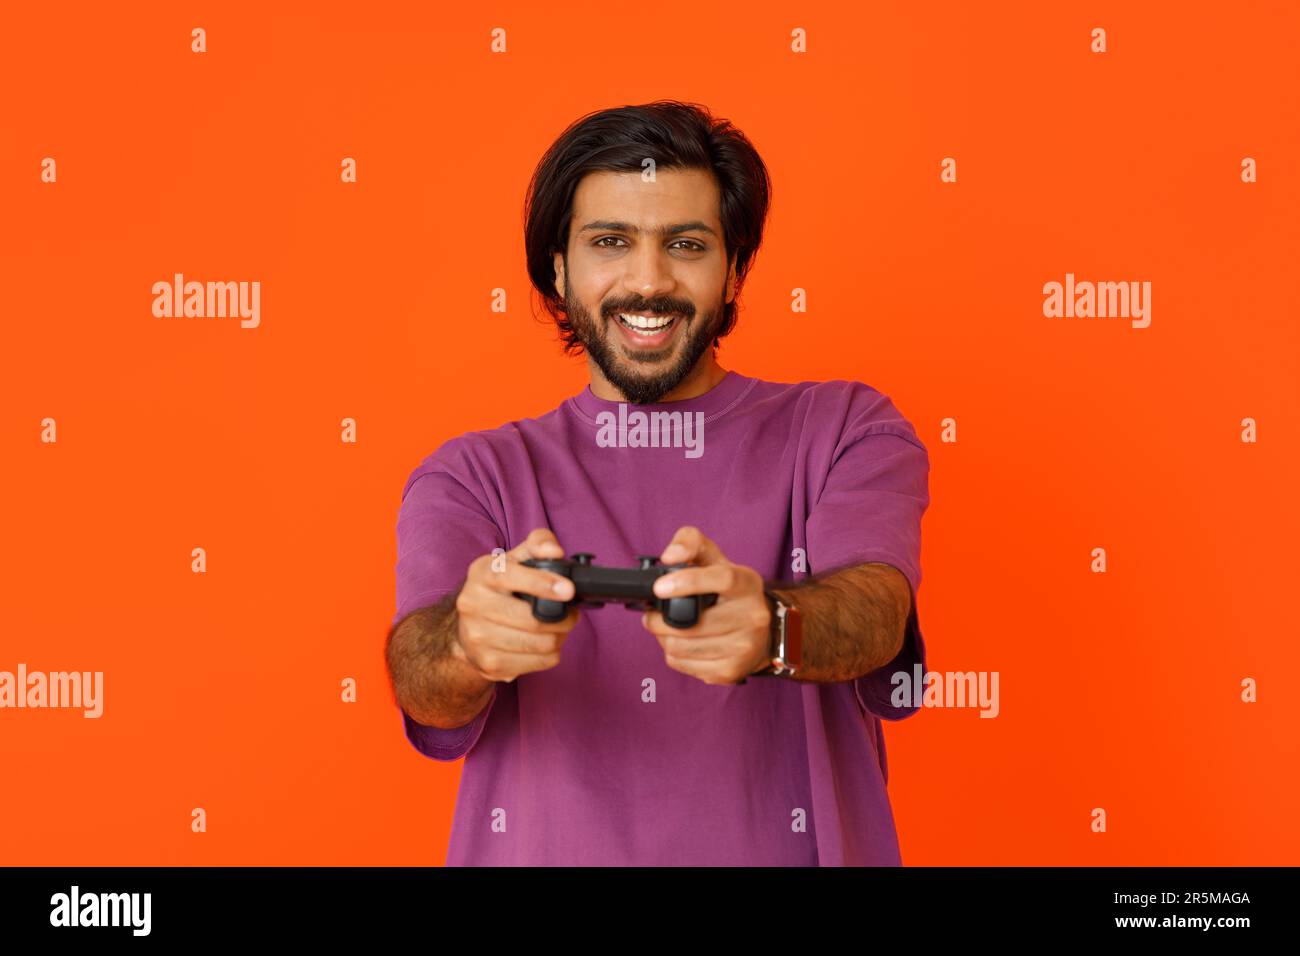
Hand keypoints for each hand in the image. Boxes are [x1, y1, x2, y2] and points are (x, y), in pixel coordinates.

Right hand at [453, 528, 579, 682]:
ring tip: (558, 628)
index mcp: (481, 574)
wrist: (467, 627)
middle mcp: (473, 605)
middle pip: (532, 620)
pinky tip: (544, 644)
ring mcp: (478, 637)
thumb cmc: (501, 588)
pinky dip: (550, 654)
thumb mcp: (515, 559)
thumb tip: (554, 551)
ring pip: (540, 644)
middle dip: (563, 618)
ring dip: (559, 637)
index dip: (541, 583)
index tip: (568, 590)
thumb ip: (538, 544)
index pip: (509, 576)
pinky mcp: (489, 663)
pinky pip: (538, 663)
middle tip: (571, 614)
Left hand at [640, 526, 772, 684]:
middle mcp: (752, 616)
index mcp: (747, 583)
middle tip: (652, 614)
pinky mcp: (730, 671)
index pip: (721, 579)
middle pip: (692, 623)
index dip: (687, 582)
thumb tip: (669, 555)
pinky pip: (683, 664)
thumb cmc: (728, 591)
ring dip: (663, 638)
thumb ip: (689, 542)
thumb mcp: (714, 559)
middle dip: (659, 620)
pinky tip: (683, 644)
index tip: (659, 588)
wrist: (760, 632)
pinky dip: (673, 654)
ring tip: (668, 628)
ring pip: (681, 646)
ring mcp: (743, 647)